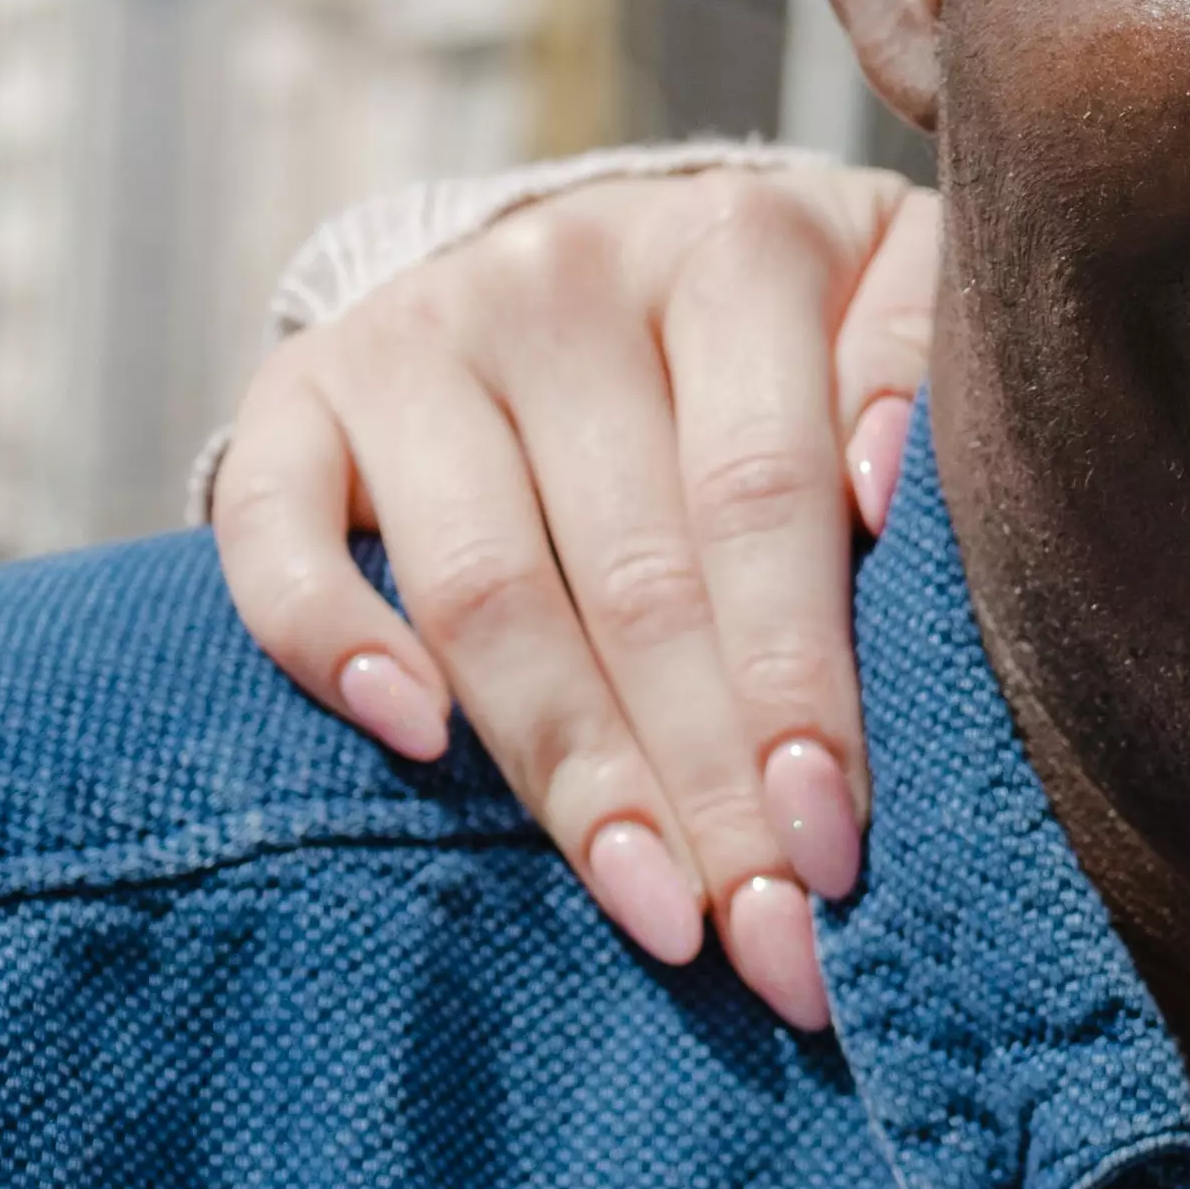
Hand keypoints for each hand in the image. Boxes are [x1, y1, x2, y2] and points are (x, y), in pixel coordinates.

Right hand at [210, 162, 943, 1032]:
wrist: (624, 249)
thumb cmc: (810, 327)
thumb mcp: (903, 301)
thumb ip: (919, 375)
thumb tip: (887, 485)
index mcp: (735, 246)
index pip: (761, 499)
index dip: (796, 681)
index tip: (837, 847)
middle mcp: (562, 274)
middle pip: (635, 574)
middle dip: (710, 783)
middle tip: (773, 942)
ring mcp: (417, 328)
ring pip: (483, 588)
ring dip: (571, 771)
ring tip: (657, 910)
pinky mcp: (300, 386)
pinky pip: (270, 528)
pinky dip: (329, 642)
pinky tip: (421, 747)